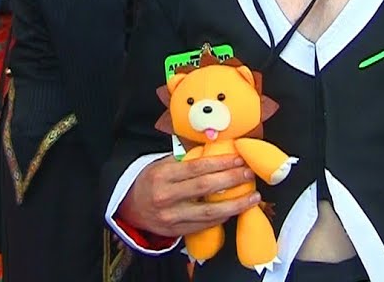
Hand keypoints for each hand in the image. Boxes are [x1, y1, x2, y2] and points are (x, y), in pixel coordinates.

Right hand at [117, 154, 261, 237]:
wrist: (130, 207)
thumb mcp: (162, 164)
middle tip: (249, 174)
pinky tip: (236, 210)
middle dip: (231, 180)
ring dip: (235, 204)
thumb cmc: (151, 181)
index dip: (220, 163)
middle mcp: (166, 197)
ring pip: (208, 212)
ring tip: (253, 197)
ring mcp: (171, 217)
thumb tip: (217, 151)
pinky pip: (204, 225)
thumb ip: (186, 160)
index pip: (196, 167)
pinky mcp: (176, 231)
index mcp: (162, 175)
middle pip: (205, 188)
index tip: (238, 159)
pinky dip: (222, 217)